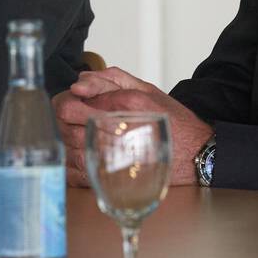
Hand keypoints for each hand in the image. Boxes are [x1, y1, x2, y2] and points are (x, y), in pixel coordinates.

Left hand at [53, 66, 212, 187]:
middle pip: (61, 124)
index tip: (76, 102)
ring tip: (90, 136)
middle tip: (81, 118)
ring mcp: (106, 157)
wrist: (195, 155)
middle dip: (65, 118)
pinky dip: (73, 163)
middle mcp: (112, 130)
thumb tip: (80, 81)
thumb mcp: (148, 89)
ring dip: (70, 140)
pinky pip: (71, 170)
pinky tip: (90, 155)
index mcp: (122, 105)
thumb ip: (112, 79)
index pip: (68, 103)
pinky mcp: (106, 178)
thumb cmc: (173, 122)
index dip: (66, 101)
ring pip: (64, 146)